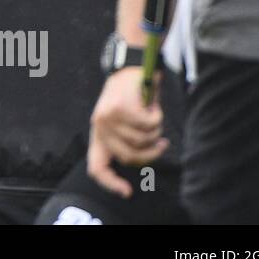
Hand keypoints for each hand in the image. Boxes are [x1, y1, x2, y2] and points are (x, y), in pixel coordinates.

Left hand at [87, 66, 168, 197]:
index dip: (110, 183)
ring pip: (143, 139)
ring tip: (152, 115)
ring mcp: (109, 117)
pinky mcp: (122, 108)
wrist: (130, 66)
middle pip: (130, 157)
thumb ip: (125, 138)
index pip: (96, 167)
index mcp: (98, 133)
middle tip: (162, 143)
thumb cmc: (130, 96)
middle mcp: (100, 126)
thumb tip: (142, 158)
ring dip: (155, 129)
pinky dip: (157, 116)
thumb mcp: (122, 119)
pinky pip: (149, 124)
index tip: (127, 192)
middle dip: (151, 153)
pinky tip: (151, 105)